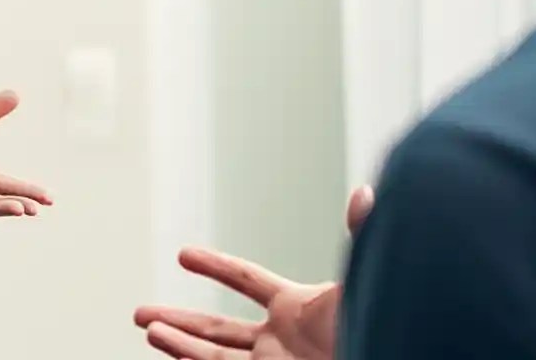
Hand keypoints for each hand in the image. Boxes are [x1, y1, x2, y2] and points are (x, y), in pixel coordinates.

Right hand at [133, 185, 374, 359]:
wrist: (394, 353)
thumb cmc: (390, 325)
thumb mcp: (368, 282)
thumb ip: (363, 237)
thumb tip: (367, 193)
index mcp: (300, 309)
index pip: (248, 281)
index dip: (216, 267)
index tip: (183, 255)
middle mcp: (281, 342)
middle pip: (218, 328)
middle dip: (179, 320)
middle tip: (141, 315)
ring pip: (213, 356)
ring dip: (178, 343)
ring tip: (147, 328)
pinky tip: (169, 352)